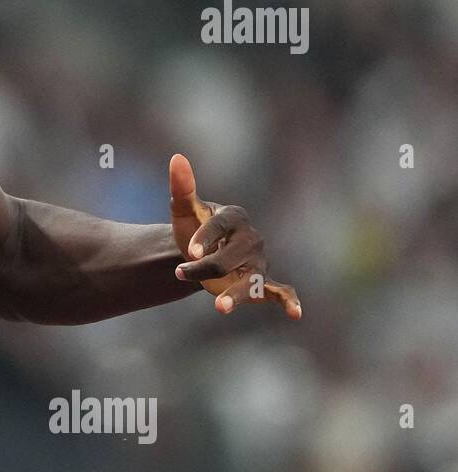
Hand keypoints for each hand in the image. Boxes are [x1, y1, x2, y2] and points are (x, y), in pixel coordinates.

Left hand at [168, 153, 300, 318]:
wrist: (199, 254)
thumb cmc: (193, 228)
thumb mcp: (184, 210)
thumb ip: (182, 187)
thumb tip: (177, 158)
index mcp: (234, 217)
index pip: (221, 227)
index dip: (206, 238)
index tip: (191, 251)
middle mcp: (251, 239)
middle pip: (229, 259)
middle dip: (204, 268)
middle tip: (180, 272)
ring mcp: (259, 261)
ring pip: (251, 280)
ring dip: (236, 294)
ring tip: (219, 306)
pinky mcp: (262, 283)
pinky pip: (281, 291)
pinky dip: (290, 301)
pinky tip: (295, 314)